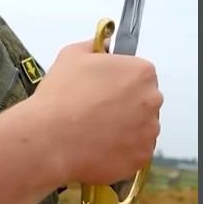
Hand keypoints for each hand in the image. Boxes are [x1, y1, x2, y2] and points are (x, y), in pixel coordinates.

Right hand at [17, 41, 161, 186]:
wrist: (50, 139)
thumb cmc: (61, 94)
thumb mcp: (72, 55)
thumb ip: (95, 46)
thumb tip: (104, 45)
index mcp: (141, 73)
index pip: (140, 74)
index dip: (119, 81)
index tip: (102, 89)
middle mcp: (152, 101)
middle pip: (144, 101)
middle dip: (125, 105)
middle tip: (96, 111)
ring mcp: (148, 133)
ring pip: (140, 128)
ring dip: (124, 129)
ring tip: (94, 132)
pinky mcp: (140, 159)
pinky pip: (133, 152)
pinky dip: (119, 151)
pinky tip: (96, 148)